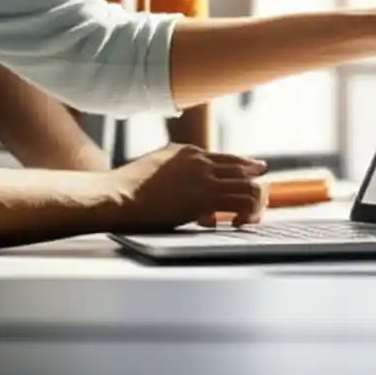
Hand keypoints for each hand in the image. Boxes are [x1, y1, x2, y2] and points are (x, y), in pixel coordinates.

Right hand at [110, 144, 267, 231]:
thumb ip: (177, 174)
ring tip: (251, 218)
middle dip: (255, 185)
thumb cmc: (127, 189)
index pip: (228, 158)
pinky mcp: (205, 196)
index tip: (255, 174)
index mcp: (188, 151)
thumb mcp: (156, 168)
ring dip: (255, 202)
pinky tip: (240, 223)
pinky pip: (241, 201)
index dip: (245, 167)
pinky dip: (248, 212)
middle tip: (260, 200)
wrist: (116, 196)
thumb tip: (190, 194)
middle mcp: (200, 160)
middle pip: (243, 169)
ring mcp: (204, 177)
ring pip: (249, 185)